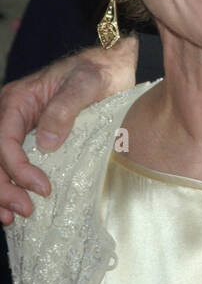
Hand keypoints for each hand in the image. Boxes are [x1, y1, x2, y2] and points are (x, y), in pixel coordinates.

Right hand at [0, 36, 138, 224]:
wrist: (109, 65)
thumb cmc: (98, 71)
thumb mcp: (86, 83)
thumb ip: (64, 109)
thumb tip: (46, 144)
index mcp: (17, 100)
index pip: (4, 140)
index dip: (18, 169)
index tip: (43, 189)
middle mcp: (10, 115)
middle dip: (4, 187)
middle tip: (26, 210)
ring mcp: (17, 128)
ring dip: (1, 191)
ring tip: (10, 218)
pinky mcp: (28, 139)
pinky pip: (9, 163)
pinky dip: (8, 184)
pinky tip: (11, 208)